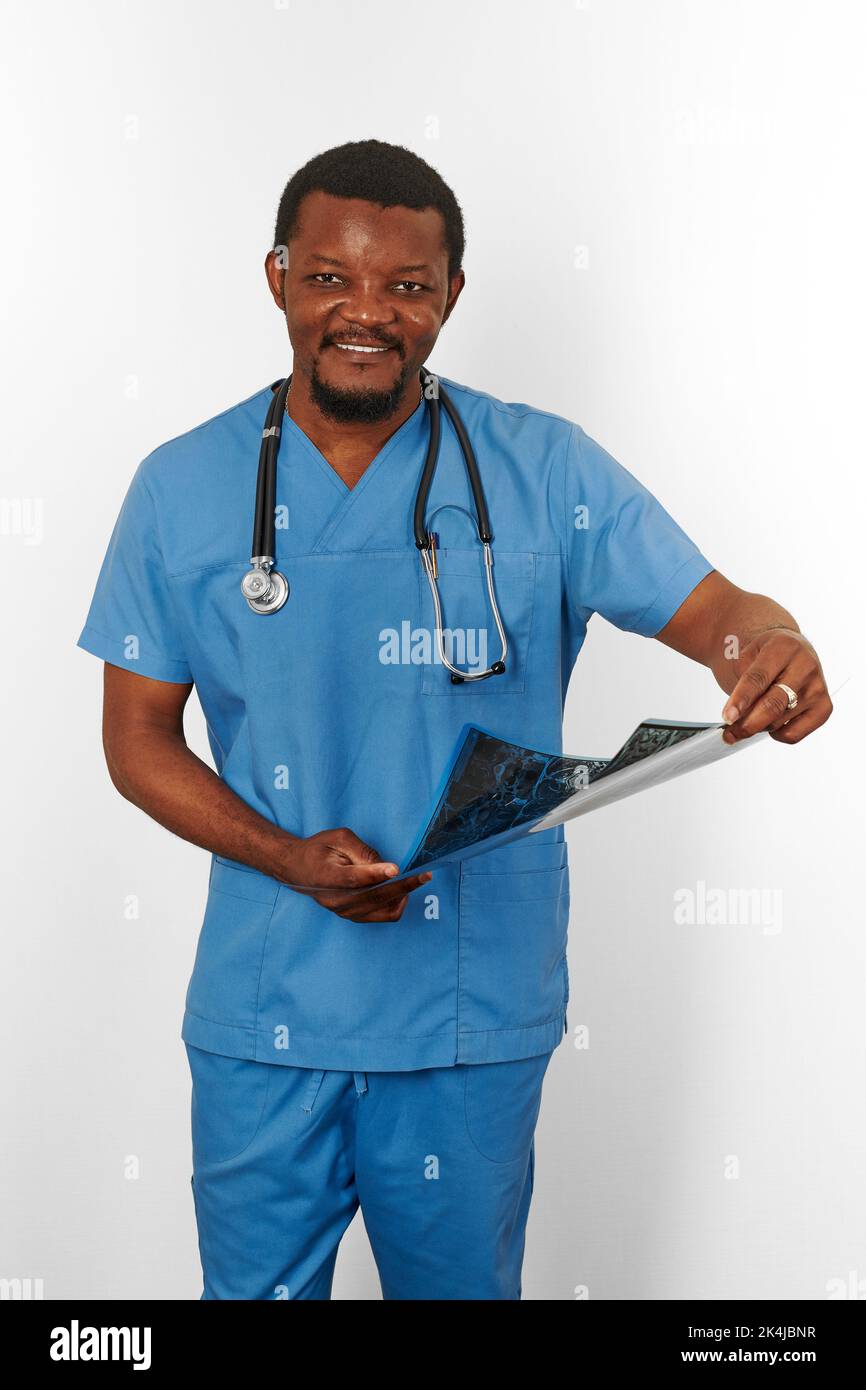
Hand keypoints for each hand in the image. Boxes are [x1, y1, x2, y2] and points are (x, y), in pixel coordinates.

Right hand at [277, 826, 432, 922]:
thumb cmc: (319, 849)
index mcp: (328, 877)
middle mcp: (337, 900)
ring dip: (402, 895)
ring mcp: (345, 912)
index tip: (396, 868)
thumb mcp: (339, 838)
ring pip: (383, 910)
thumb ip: (362, 852)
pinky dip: (396, 904)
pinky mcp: (353, 916)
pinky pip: (383, 915)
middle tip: (424, 875)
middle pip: (376, 897)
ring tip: (414, 880)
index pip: (355, 879)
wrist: (298, 869)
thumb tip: (386, 867)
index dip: (376, 874)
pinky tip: (401, 890)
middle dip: (404, 886)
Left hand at [721, 628, 832, 744]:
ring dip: (757, 727)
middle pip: (773, 705)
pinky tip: (771, 721)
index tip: (727, 717)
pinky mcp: (824, 708)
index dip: (741, 699)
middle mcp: (806, 666)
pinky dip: (776, 735)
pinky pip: (794, 734)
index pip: (758, 678)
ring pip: (779, 722)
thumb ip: (740, 684)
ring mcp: (818, 688)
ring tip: (747, 718)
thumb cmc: (764, 656)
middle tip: (729, 733)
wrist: (788, 651)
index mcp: (783, 647)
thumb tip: (736, 718)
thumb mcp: (745, 657)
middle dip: (747, 723)